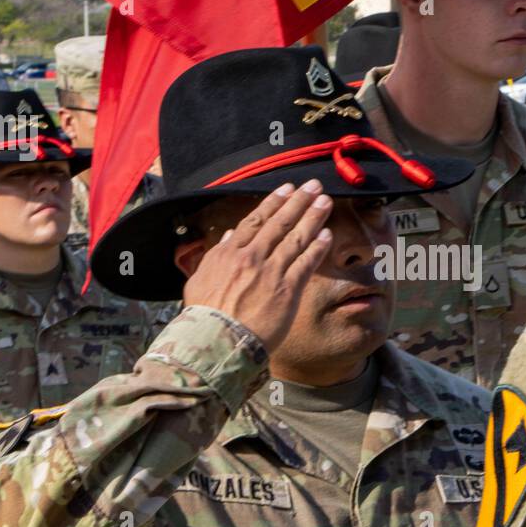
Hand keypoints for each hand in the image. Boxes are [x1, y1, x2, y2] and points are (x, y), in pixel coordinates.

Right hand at [183, 180, 332, 352]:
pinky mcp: (287, 289)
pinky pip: (306, 263)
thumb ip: (215, 254)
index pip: (255, 220)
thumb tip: (228, 235)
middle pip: (280, 223)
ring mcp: (270, 271)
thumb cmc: (204, 315)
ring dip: (312, 217)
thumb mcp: (198, 279)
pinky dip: (317, 247)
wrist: (216, 340)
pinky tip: (327, 235)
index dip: (274, 202)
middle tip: (313, 186)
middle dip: (299, 201)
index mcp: (229, 253)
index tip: (287, 189)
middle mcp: (251, 257)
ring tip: (325, 202)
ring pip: (296, 238)